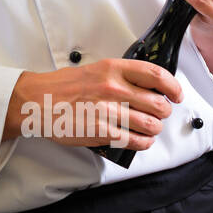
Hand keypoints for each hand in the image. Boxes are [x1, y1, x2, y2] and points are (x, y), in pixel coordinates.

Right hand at [2, 58, 182, 150]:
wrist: (36, 101)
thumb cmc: (61, 87)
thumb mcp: (93, 69)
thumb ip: (119, 76)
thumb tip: (145, 86)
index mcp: (112, 69)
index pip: (156, 75)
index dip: (173, 87)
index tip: (176, 94)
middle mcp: (113, 88)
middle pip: (158, 103)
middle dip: (163, 112)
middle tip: (158, 114)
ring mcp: (108, 111)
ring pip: (151, 125)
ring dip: (154, 129)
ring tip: (148, 129)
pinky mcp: (102, 132)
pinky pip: (136, 141)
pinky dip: (143, 143)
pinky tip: (139, 140)